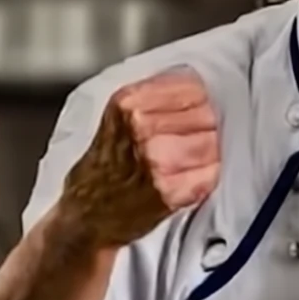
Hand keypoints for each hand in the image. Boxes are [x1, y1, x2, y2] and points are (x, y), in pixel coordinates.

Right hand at [58, 67, 219, 248]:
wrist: (84, 216)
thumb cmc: (104, 165)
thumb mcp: (117, 116)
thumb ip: (155, 96)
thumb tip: (200, 83)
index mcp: (128, 103)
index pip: (192, 87)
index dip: (203, 98)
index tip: (202, 106)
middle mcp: (141, 128)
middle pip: (207, 114)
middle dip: (209, 124)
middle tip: (199, 135)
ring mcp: (158, 160)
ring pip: (214, 141)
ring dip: (212, 150)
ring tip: (195, 157)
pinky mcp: (171, 190)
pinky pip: (213, 172)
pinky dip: (210, 173)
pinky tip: (195, 175)